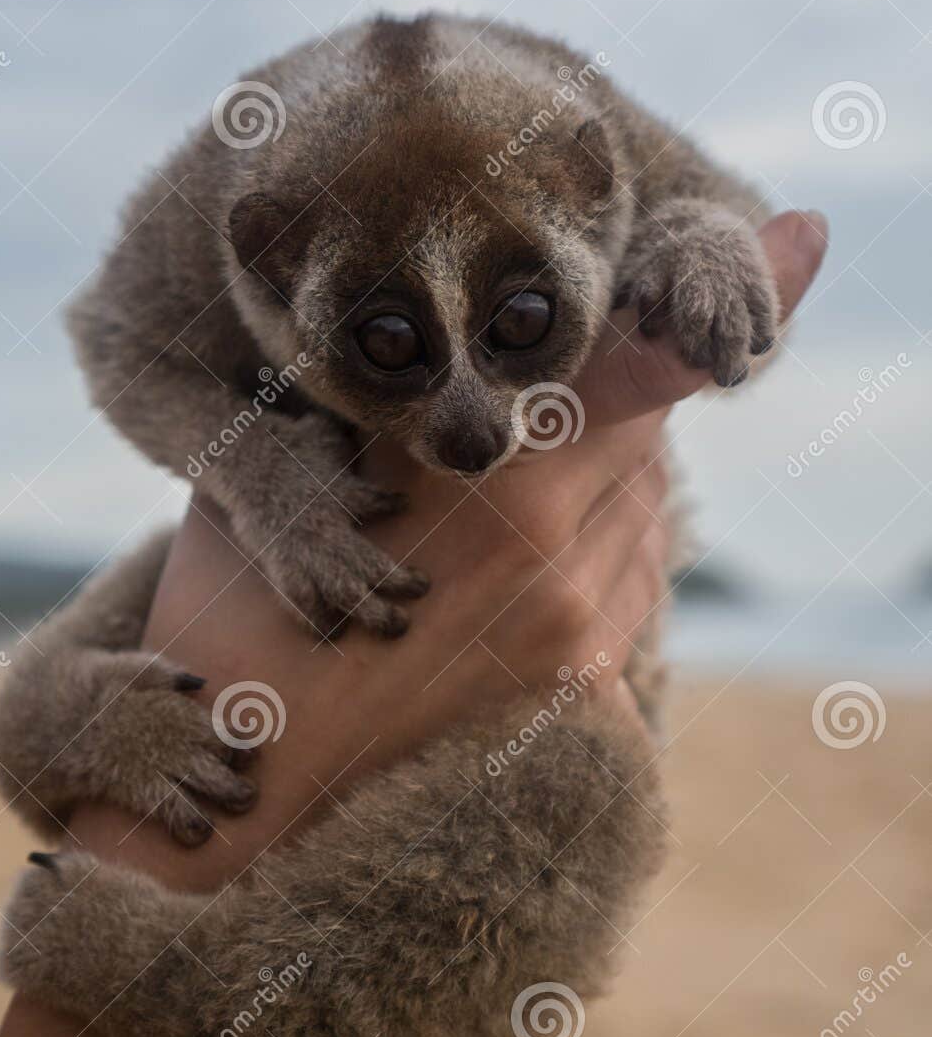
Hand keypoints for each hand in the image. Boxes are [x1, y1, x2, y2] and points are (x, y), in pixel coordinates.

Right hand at [75, 210, 826, 894]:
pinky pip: (632, 592)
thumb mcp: (273, 486)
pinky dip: (605, 559)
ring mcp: (578, 628)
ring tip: (509, 508)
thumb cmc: (236, 630)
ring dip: (607, 485)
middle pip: (644, 436)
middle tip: (535, 411)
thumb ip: (360, 415)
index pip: (644, 363)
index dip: (735, 290)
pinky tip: (531, 573)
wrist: (241, 799)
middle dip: (602, 410)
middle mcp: (559, 545)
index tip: (801, 237)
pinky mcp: (578, 695)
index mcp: (491, 471)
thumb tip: (411, 376)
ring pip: (646, 513)